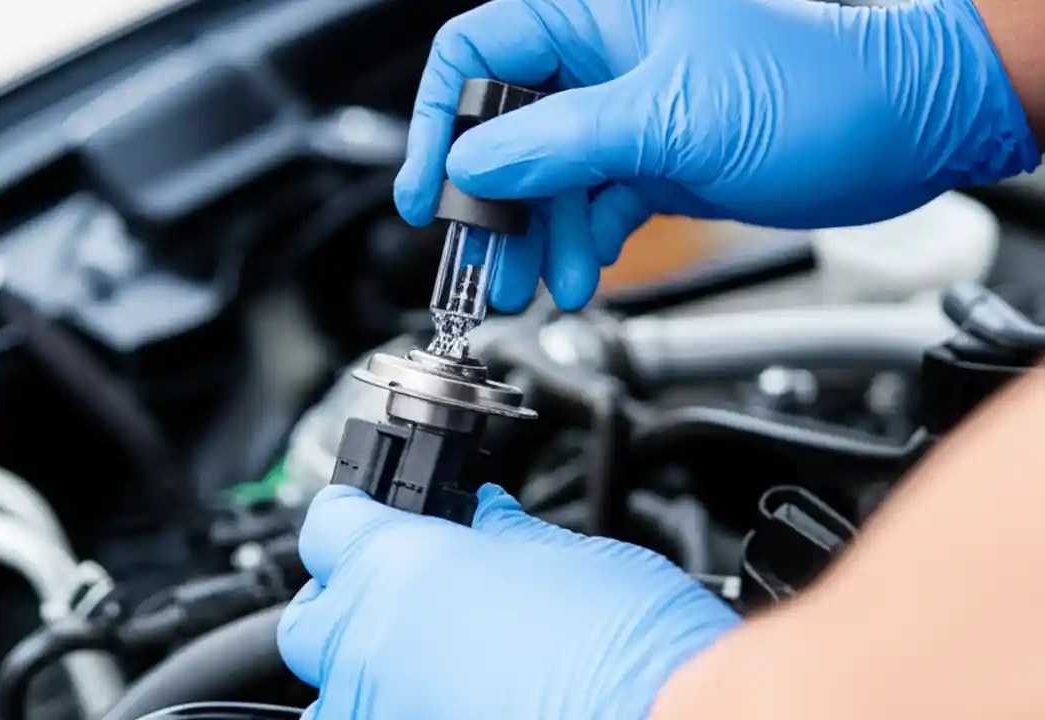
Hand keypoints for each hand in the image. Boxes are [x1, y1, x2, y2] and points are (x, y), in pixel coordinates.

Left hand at [277, 484, 739, 718]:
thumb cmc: (629, 643)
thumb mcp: (564, 555)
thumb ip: (501, 536)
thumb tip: (487, 522)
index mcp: (398, 569)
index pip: (330, 523)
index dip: (354, 514)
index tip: (371, 517)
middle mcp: (370, 647)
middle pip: (315, 615)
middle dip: (348, 600)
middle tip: (408, 595)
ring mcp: (380, 713)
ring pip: (334, 692)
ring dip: (369, 672)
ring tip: (436, 665)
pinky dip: (399, 709)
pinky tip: (456, 700)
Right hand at [395, 0, 1040, 311]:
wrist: (911, 129)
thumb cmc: (820, 86)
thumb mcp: (670, 116)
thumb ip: (558, 144)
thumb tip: (469, 167)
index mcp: (596, 12)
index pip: (476, 54)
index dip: (437, 124)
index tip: (425, 193)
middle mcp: (602, 58)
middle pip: (504, 128)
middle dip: (490, 203)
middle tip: (481, 263)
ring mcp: (625, 112)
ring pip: (545, 178)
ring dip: (534, 238)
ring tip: (532, 286)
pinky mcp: (652, 158)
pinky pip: (589, 204)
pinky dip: (580, 243)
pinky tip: (581, 273)